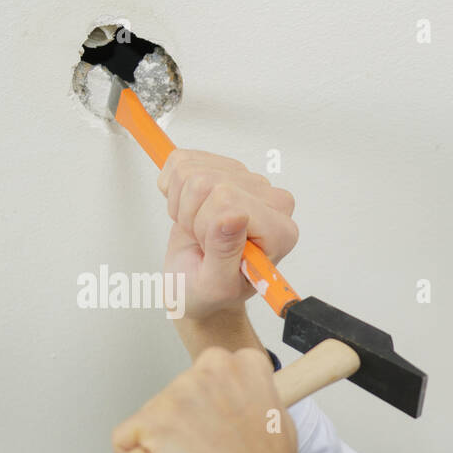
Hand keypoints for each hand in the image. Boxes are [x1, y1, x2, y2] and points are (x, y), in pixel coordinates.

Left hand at [110, 346, 342, 452]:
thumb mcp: (277, 417)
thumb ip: (249, 398)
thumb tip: (230, 407)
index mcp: (244, 364)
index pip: (209, 373)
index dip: (211, 406)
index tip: (219, 425)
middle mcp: (211, 368)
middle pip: (176, 392)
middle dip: (185, 421)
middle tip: (210, 451)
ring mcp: (180, 394)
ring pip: (151, 415)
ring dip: (164, 439)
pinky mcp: (154, 423)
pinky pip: (124, 438)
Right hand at [156, 149, 298, 320]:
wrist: (197, 285)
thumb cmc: (210, 291)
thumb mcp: (216, 284)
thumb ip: (226, 253)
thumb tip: (235, 215)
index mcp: (279, 231)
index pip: (228, 200)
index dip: (206, 226)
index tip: (212, 250)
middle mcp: (271, 202)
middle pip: (208, 182)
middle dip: (193, 217)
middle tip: (203, 242)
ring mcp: (249, 181)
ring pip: (191, 171)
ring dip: (183, 205)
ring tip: (198, 230)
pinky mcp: (224, 168)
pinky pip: (182, 161)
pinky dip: (173, 189)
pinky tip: (189, 210)